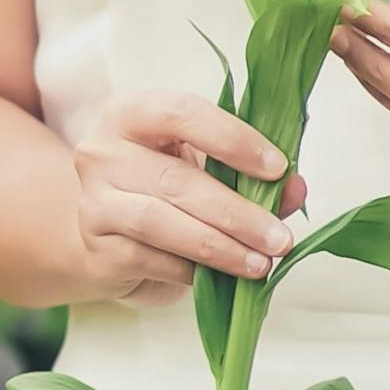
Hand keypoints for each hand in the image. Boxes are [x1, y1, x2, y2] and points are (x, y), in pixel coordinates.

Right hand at [68, 94, 307, 306]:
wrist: (107, 234)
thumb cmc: (164, 188)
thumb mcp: (204, 166)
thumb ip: (249, 173)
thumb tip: (295, 189)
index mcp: (131, 114)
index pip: (182, 113)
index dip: (232, 139)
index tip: (277, 168)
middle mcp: (103, 152)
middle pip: (176, 179)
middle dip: (237, 212)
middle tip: (280, 238)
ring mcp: (94, 202)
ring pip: (160, 222)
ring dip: (219, 247)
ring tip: (260, 263)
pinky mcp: (97, 249)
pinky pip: (151, 260)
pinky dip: (193, 270)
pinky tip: (225, 276)